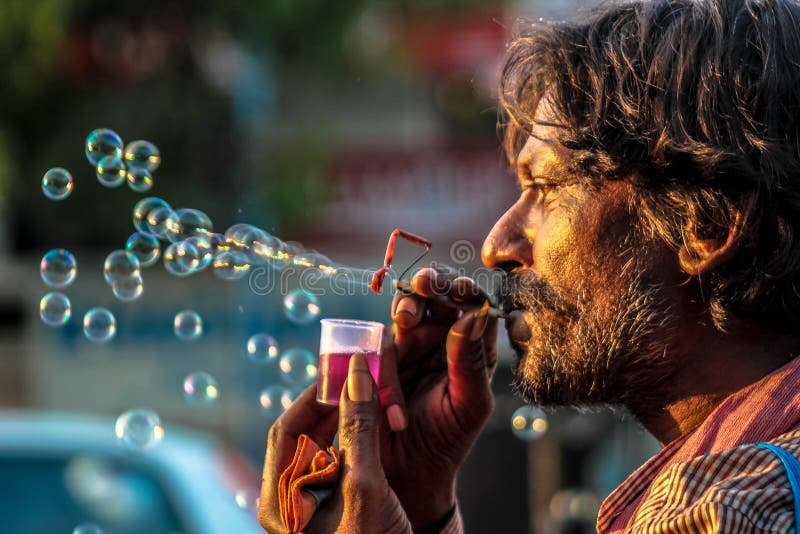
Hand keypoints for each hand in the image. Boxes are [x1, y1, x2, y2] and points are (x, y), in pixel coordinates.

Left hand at [258, 354, 412, 533]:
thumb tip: (357, 374)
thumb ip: (358, 428)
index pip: (287, 428)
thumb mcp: (365, 485)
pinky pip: (339, 463)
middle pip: (304, 434)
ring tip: (378, 398)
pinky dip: (358, 441)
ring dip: (350, 420)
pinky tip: (381, 428)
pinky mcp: (332, 507)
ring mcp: (310, 504)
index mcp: (278, 498)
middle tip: (365, 377)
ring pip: (325, 446)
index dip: (315, 394)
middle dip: (335, 403)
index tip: (344, 368)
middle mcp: (287, 499)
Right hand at [377, 266, 498, 529]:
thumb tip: (474, 316)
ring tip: (405, 318)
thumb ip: (471, 362)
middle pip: (439, 295)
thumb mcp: (469, 404)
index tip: (460, 289)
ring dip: (406, 306)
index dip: (468, 290)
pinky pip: (377, 338)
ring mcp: (410, 344)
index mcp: (473, 346)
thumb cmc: (447, 439)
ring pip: (407, 308)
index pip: (476, 305)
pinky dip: (382, 345)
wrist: (405, 471)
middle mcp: (443, 339)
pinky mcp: (379, 355)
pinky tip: (387, 361)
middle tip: (425, 282)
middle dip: (432, 283)